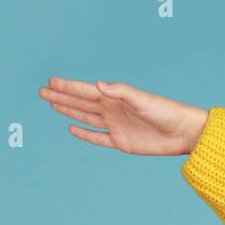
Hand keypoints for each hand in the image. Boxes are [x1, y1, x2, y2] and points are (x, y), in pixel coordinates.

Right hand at [37, 77, 208, 154]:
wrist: (183, 133)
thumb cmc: (166, 112)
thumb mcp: (143, 100)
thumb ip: (121, 92)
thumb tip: (98, 85)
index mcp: (115, 98)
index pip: (86, 91)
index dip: (68, 87)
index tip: (50, 82)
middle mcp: (113, 110)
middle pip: (81, 103)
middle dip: (62, 97)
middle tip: (42, 91)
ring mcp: (116, 126)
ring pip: (86, 118)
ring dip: (69, 111)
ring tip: (52, 103)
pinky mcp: (122, 142)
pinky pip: (98, 138)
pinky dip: (85, 134)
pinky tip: (71, 128)